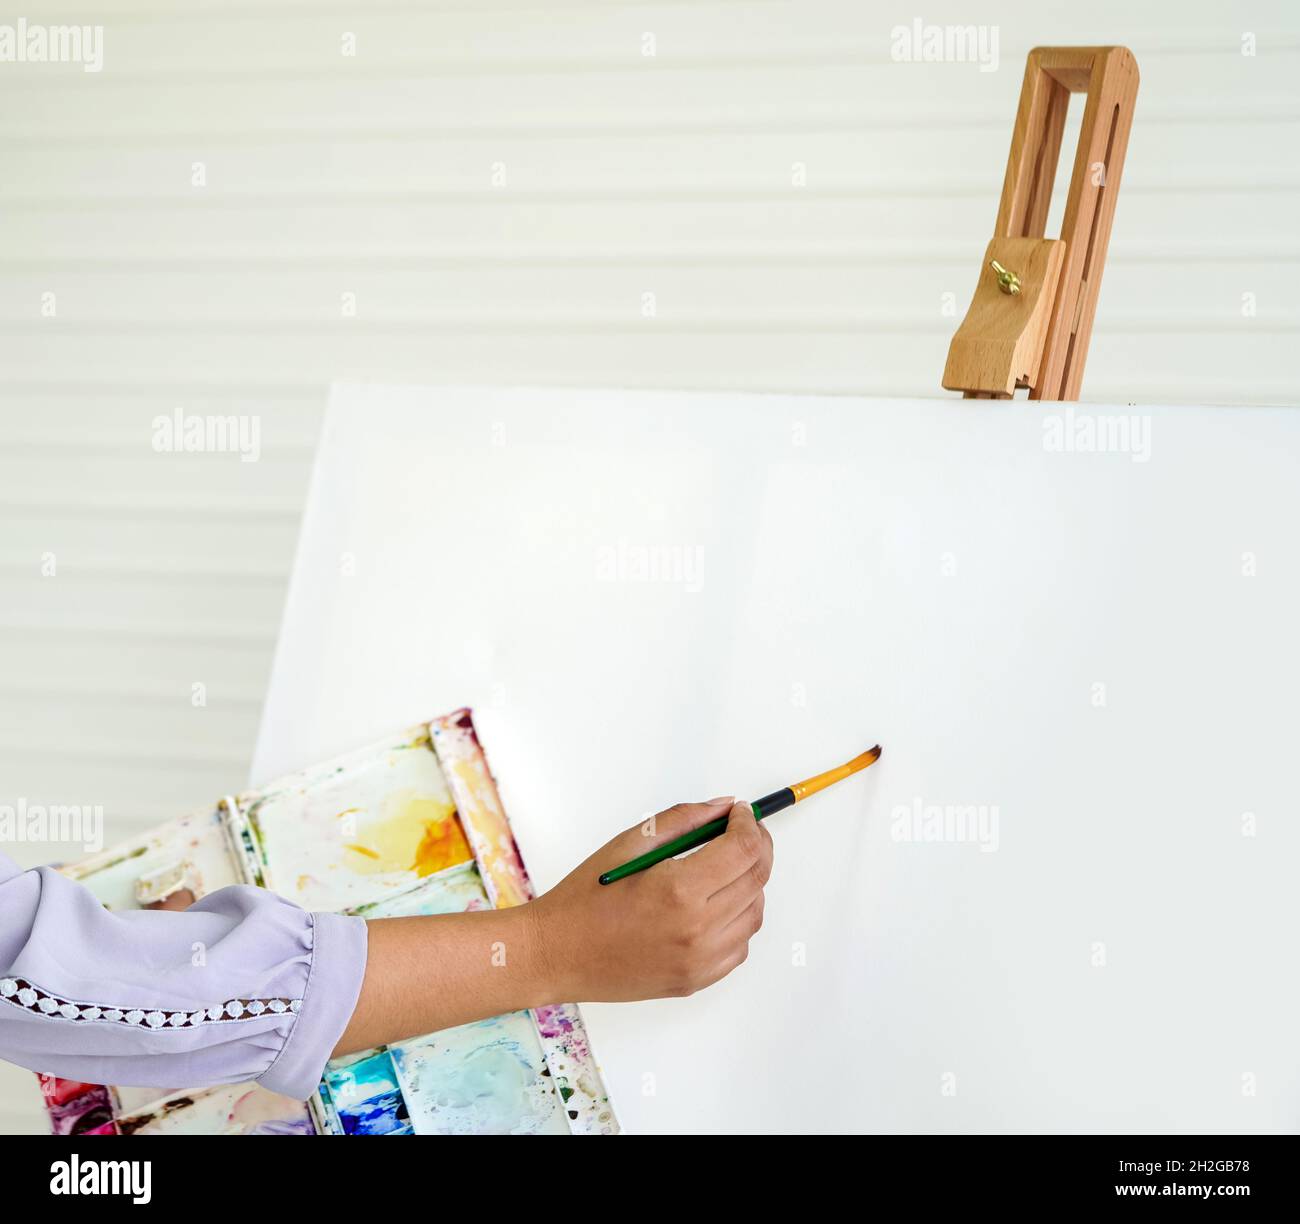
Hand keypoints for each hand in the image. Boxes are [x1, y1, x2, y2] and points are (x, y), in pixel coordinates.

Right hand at [528, 799, 773, 1002]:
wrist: (557, 953)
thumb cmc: (586, 898)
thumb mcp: (630, 843)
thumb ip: (683, 820)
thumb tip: (723, 808)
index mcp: (680, 890)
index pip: (744, 849)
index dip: (749, 823)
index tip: (740, 813)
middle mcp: (697, 929)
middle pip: (757, 879)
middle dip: (756, 847)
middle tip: (740, 832)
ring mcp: (700, 961)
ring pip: (754, 913)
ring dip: (748, 884)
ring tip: (721, 869)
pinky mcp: (696, 980)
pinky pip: (739, 946)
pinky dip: (737, 920)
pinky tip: (711, 905)